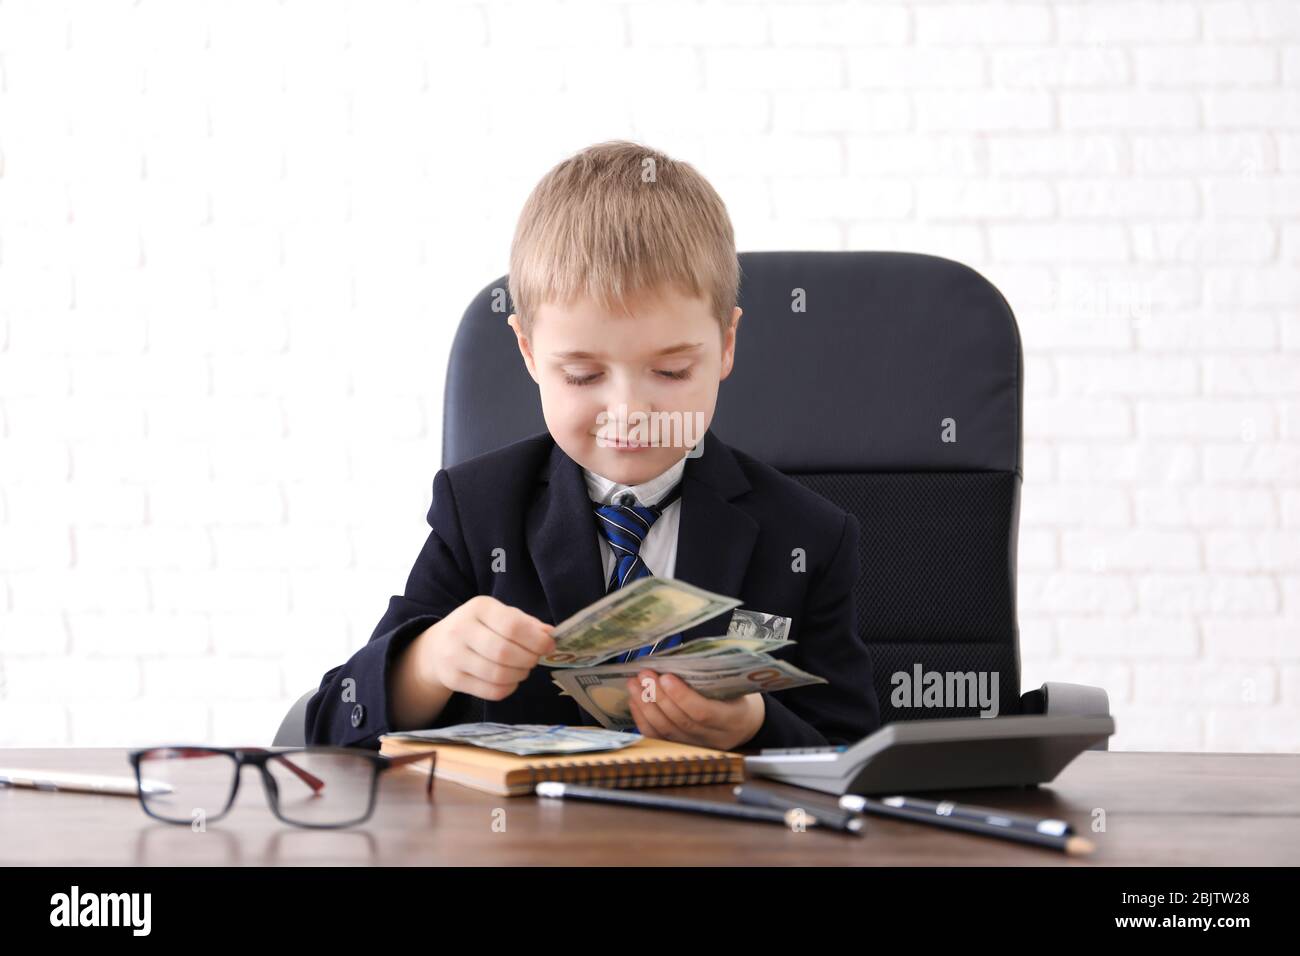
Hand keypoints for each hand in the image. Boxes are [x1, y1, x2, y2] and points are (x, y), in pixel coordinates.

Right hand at [419, 596, 554, 699]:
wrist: (437, 646)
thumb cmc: (478, 628)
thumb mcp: (499, 615)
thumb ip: (526, 623)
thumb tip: (550, 634)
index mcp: (479, 608)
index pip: (512, 626)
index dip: (536, 640)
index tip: (549, 646)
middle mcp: (462, 629)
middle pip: (505, 652)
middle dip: (528, 659)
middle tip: (535, 659)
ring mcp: (454, 656)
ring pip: (498, 674)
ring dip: (520, 675)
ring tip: (523, 669)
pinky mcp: (453, 679)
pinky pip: (490, 691)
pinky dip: (508, 688)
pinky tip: (511, 680)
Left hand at [624, 669, 765, 750]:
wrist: (745, 722)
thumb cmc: (737, 694)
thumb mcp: (733, 683)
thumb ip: (710, 676)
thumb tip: (673, 660)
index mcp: (732, 719)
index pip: (703, 712)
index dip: (682, 696)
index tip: (666, 677)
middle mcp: (714, 738)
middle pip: (680, 722)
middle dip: (658, 697)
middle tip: (644, 675)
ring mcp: (697, 746)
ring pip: (666, 731)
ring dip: (646, 706)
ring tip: (634, 685)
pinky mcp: (682, 748)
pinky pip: (658, 738)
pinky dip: (643, 719)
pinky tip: (635, 701)